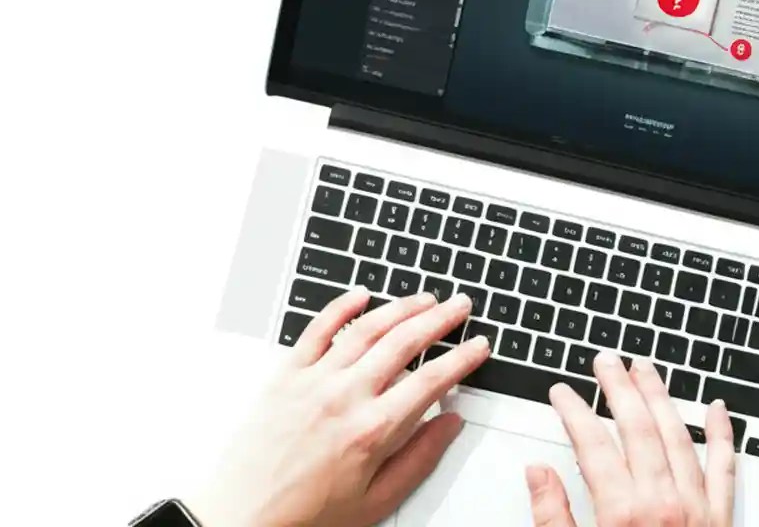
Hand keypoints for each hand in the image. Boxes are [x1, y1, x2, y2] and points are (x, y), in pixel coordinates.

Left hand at [189, 290, 488, 526]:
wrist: (241, 518)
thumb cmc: (305, 517)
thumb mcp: (376, 501)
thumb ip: (420, 459)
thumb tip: (451, 424)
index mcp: (373, 430)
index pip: (431, 381)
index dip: (462, 359)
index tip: (478, 346)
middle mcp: (345, 397)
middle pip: (404, 343)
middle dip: (440, 320)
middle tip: (460, 306)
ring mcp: (313, 382)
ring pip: (367, 328)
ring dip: (401, 307)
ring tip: (425, 299)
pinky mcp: (286, 376)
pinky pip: (317, 330)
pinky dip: (341, 307)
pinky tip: (361, 295)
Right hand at [526, 353, 736, 526]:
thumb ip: (553, 518)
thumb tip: (538, 474)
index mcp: (622, 514)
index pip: (593, 444)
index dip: (574, 412)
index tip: (562, 393)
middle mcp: (664, 504)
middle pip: (639, 428)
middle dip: (619, 388)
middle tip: (606, 361)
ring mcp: (698, 509)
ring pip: (680, 436)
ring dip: (662, 398)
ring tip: (647, 369)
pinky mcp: (722, 520)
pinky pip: (726, 467)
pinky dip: (723, 435)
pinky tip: (719, 410)